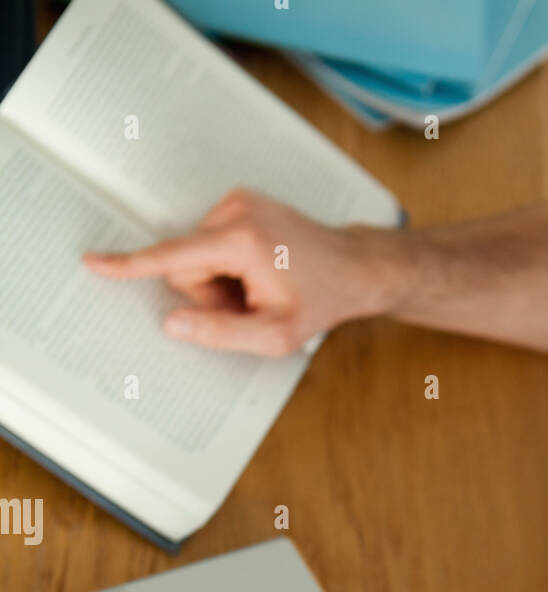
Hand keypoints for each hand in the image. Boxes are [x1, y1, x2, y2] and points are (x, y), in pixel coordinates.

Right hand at [83, 188, 394, 355]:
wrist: (354, 267)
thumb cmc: (321, 300)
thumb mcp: (275, 334)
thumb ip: (221, 333)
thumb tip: (173, 323)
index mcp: (241, 241)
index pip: (171, 258)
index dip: (129, 266)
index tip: (93, 262)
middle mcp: (236, 211)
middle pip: (185, 267)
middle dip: (209, 295)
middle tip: (251, 304)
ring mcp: (239, 202)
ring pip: (197, 258)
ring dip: (221, 283)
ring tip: (260, 288)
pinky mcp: (241, 202)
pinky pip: (211, 244)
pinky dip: (229, 266)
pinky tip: (261, 272)